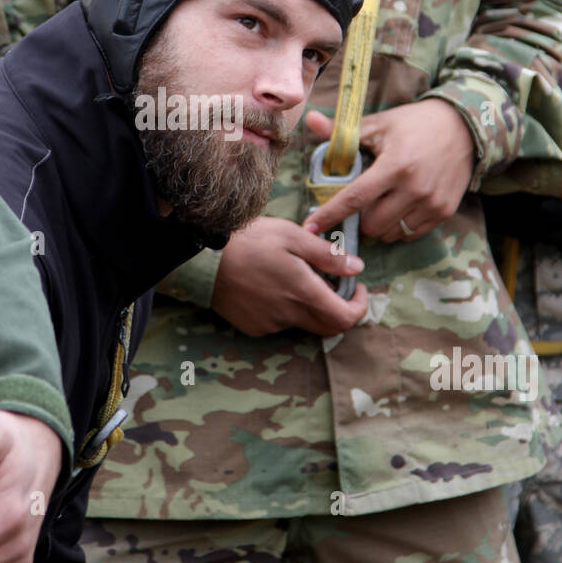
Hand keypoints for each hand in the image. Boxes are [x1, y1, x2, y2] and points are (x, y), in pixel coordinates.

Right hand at [211, 215, 367, 336]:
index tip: (357, 287)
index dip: (359, 306)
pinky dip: (284, 308)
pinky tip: (269, 285)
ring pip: (302, 321)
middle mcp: (289, 315)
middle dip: (338, 308)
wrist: (202, 259)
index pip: (346, 318)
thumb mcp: (292, 236)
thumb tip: (356, 268)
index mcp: (304, 293)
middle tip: (333, 283)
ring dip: (307, 305)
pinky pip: (279, 322)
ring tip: (291, 274)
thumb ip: (327, 255)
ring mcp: (270, 324)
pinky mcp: (253, 326)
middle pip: (328, 326)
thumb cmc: (248, 241)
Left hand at [302, 100, 475, 243]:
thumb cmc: (414, 124)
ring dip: (378, 225)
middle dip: (358, 218)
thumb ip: (342, 131)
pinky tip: (399, 207)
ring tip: (381, 203)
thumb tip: (310, 119)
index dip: (329, 215)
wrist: (464, 127)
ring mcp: (432, 203)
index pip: (354, 198)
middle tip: (361, 202)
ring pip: (390, 233)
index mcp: (395, 165)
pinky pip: (410, 234)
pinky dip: (398, 227)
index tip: (309, 228)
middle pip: (371, 224)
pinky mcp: (444, 212)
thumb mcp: (378, 124)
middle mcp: (415, 188)